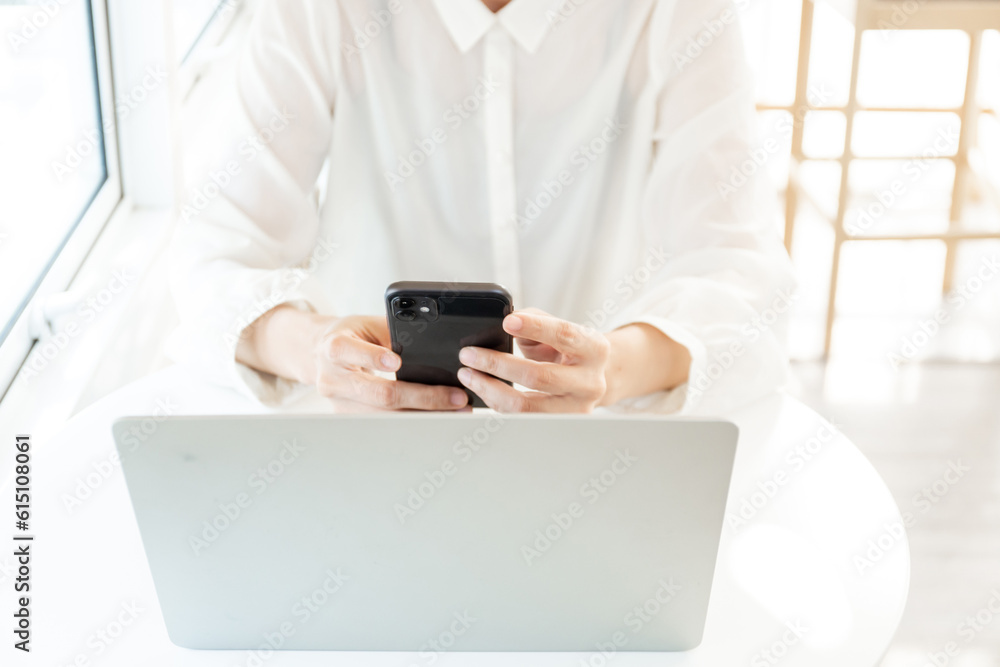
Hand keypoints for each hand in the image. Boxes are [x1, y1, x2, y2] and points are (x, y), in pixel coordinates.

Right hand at [237, 306, 468, 410]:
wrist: (319, 353)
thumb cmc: (350, 334)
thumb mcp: (367, 324)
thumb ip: (393, 333)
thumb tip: (432, 347)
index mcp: (333, 347)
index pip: (348, 351)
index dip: (371, 357)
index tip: (396, 361)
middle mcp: (333, 378)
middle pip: (378, 393)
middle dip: (422, 396)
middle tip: (456, 397)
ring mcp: (340, 404)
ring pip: (386, 416)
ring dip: (425, 414)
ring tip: (457, 410)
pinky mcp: (351, 419)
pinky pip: (386, 423)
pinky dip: (415, 419)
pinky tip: (439, 416)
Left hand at [456, 308, 610, 412]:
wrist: (594, 379)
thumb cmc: (571, 350)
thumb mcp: (560, 329)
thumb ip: (535, 321)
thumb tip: (505, 324)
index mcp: (594, 349)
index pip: (564, 335)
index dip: (535, 327)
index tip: (506, 321)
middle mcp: (589, 382)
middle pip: (538, 376)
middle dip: (497, 364)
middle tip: (469, 354)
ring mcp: (574, 409)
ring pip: (524, 405)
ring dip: (489, 388)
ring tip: (468, 374)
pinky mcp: (556, 424)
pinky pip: (518, 417)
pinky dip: (495, 401)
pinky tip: (482, 388)